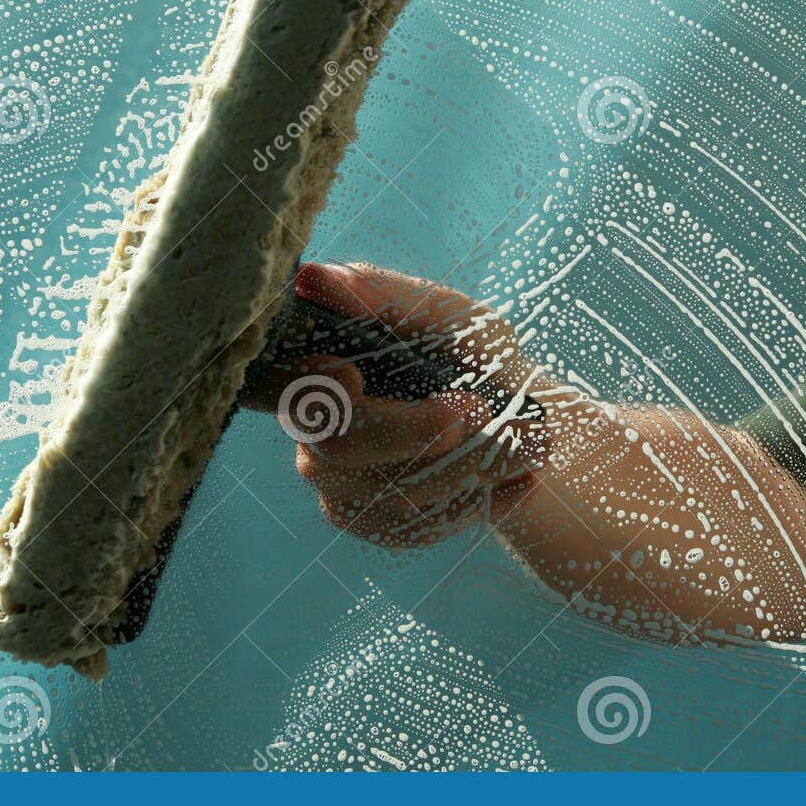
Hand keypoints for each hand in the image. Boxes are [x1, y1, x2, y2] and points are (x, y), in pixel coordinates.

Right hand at [242, 262, 541, 549]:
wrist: (523, 427)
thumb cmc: (472, 356)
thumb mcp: (444, 315)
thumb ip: (383, 296)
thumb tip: (315, 278)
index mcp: (318, 373)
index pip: (279, 387)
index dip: (306, 386)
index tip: (353, 374)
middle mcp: (314, 436)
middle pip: (341, 446)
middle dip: (417, 430)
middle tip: (479, 410)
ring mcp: (341, 489)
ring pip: (394, 491)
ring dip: (471, 464)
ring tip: (526, 440)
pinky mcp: (380, 526)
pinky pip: (423, 524)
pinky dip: (480, 498)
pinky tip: (514, 476)